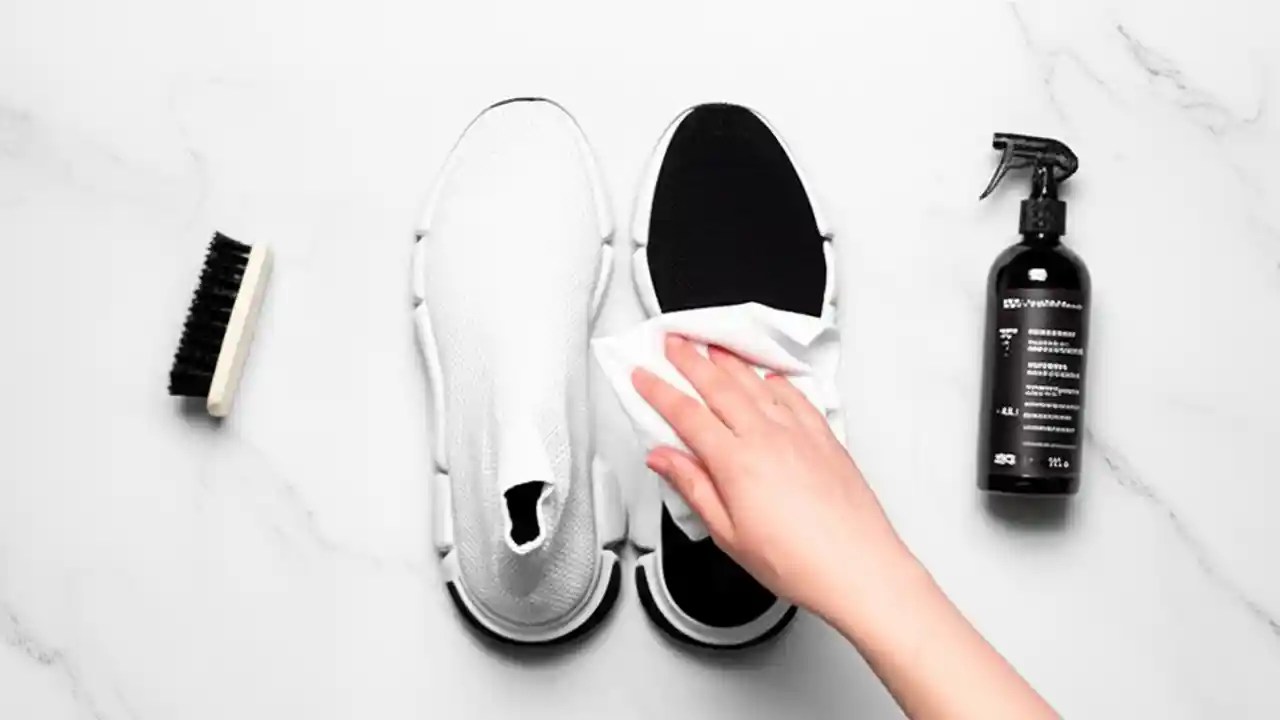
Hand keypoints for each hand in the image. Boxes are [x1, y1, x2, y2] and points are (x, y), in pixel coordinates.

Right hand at [631, 335, 910, 618]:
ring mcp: (798, 433)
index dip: (659, 390)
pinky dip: (775, 382)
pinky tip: (767, 378)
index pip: (686, 414)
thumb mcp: (728, 534)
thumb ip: (693, 487)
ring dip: (729, 362)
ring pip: (755, 384)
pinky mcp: (824, 438)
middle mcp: (767, 437)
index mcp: (736, 462)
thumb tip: (662, 458)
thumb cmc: (798, 561)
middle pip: (719, 387)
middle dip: (690, 360)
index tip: (643, 374)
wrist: (858, 568)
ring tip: (712, 347)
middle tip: (672, 342)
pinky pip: (795, 396)